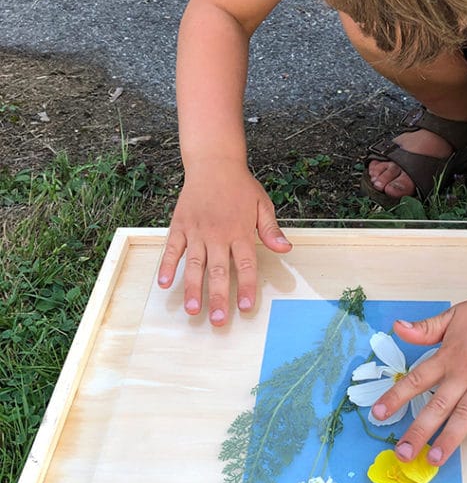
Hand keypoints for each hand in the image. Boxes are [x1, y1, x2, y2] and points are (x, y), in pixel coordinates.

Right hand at [157, 161, 291, 324]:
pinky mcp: (179, 226)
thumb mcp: (262, 205)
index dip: (246, 288)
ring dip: (192, 288)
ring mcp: (196, 231)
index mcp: (240, 232)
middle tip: (217, 320)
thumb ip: (270, 230)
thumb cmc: (240, 186)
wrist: (214, 163)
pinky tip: (164, 284)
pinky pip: (172, 249)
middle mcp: (217, 234)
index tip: (246, 308)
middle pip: (218, 271)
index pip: (245, 265)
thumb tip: (285, 249)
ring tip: (193, 310)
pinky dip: (167, 266)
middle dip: (218, 297)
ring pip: (194, 264)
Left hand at [369, 286, 466, 464]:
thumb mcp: (451, 317)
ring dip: (451, 437)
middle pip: (438, 404)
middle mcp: (466, 371)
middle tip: (402, 454)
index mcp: (448, 356)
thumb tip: (397, 327)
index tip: (377, 415)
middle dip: (419, 430)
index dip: (395, 397)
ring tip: (435, 459)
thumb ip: (425, 329)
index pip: (416, 379)